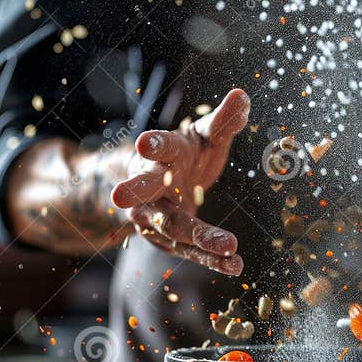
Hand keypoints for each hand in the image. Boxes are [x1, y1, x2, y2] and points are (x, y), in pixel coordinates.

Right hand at [111, 89, 249, 275]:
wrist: (157, 190)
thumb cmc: (184, 157)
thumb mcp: (203, 137)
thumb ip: (222, 122)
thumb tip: (243, 95)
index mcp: (161, 155)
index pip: (157, 147)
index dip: (152, 144)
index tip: (143, 141)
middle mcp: (150, 188)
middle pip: (144, 190)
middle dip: (134, 191)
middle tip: (118, 196)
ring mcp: (155, 217)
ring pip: (174, 227)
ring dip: (201, 237)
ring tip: (230, 246)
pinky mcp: (167, 240)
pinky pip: (190, 250)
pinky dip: (212, 258)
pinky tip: (235, 266)